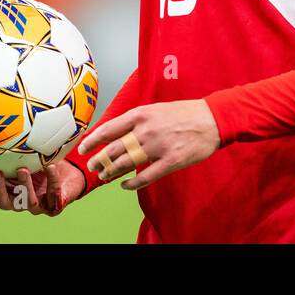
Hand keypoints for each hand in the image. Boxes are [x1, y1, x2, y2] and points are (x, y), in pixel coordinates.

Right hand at [0, 159, 84, 215]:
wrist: (66, 173)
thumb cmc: (37, 163)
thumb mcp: (17, 155)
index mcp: (6, 189)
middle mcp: (18, 200)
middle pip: (3, 203)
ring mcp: (36, 204)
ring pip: (27, 202)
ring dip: (24, 187)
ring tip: (23, 170)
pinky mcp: (54, 203)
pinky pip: (53, 194)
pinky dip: (52, 179)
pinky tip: (51, 167)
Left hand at [76, 99, 220, 190]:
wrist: (211, 119)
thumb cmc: (183, 113)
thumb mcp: (156, 109)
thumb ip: (137, 121)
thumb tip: (118, 133)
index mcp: (141, 114)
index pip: (109, 129)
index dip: (92, 141)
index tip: (82, 149)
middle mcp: (146, 130)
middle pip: (114, 149)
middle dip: (99, 160)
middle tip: (92, 167)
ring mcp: (158, 146)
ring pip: (126, 164)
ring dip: (112, 172)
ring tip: (105, 175)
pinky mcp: (170, 161)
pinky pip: (145, 176)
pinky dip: (132, 183)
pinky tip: (125, 185)